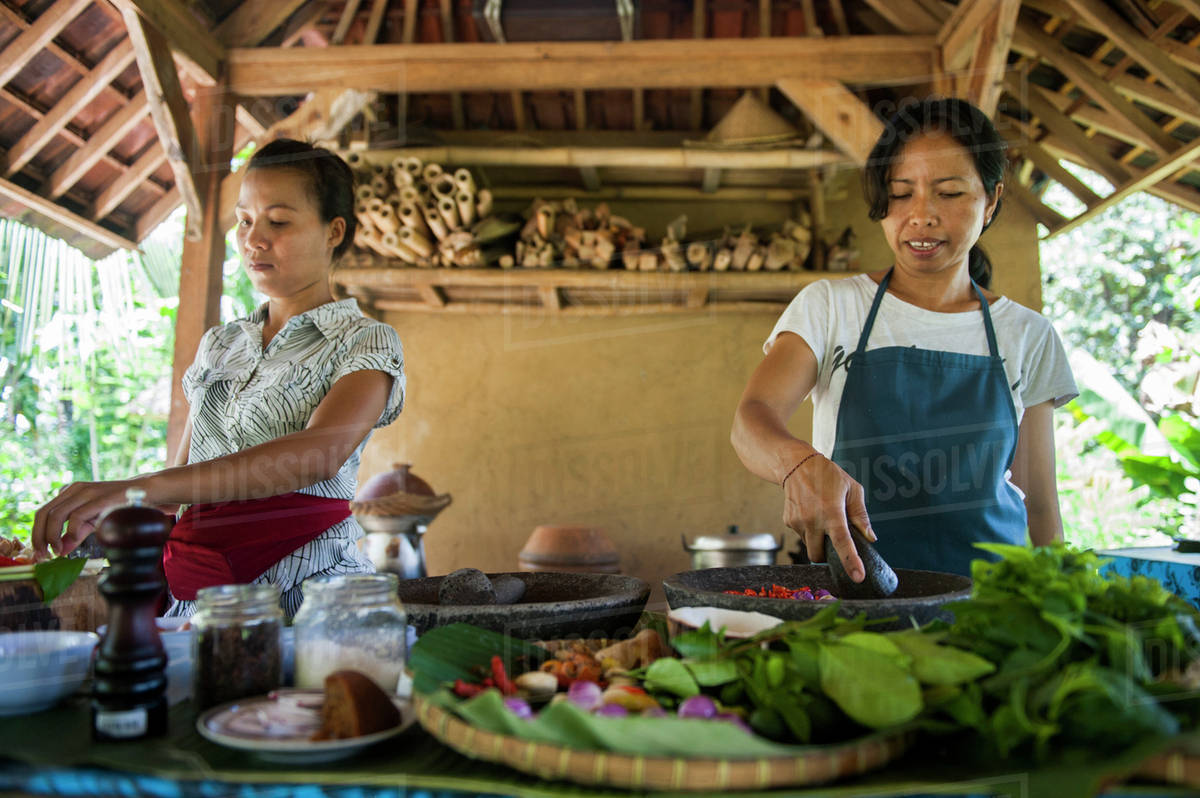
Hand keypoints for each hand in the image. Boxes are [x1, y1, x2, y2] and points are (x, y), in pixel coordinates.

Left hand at [32, 479, 145, 558]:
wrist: (146, 491)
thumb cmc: (118, 506)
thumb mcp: (93, 521)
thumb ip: (75, 534)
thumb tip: (60, 551)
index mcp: (69, 492)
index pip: (43, 513)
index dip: (36, 534)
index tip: (40, 552)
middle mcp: (74, 489)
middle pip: (44, 513)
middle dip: (39, 537)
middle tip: (44, 555)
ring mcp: (86, 492)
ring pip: (56, 515)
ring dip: (52, 536)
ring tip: (58, 550)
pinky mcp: (99, 498)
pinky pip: (77, 515)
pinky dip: (72, 530)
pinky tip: (76, 538)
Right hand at [781, 453, 874, 581]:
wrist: (796, 464)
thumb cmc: (828, 475)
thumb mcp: (852, 489)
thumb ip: (861, 515)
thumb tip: (870, 538)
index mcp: (832, 512)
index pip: (842, 542)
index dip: (851, 562)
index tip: (858, 577)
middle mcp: (812, 520)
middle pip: (818, 556)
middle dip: (827, 557)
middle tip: (834, 543)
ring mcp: (797, 522)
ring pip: (810, 546)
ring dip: (818, 542)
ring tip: (822, 519)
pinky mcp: (788, 521)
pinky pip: (802, 536)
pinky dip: (809, 532)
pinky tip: (811, 514)